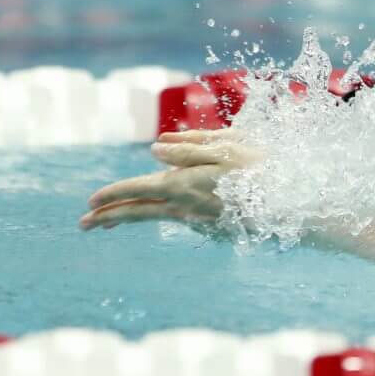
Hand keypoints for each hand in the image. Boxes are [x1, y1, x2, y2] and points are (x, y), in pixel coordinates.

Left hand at [78, 130, 260, 231]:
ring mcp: (197, 222)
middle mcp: (185, 208)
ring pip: (156, 216)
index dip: (112, 195)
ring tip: (109, 220)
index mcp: (183, 185)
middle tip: (83, 224)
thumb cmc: (261, 167)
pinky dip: (164, 212)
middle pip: (139, 212)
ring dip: (131, 216)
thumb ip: (188, 149)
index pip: (137, 190)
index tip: (90, 202)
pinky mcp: (210, 229)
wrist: (291, 205)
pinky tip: (165, 207)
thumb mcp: (226, 146)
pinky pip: (179, 216)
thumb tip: (155, 151)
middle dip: (108, 217)